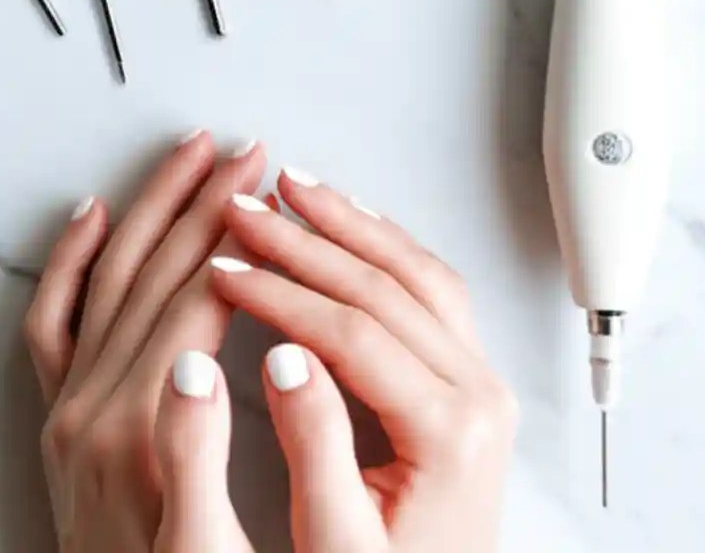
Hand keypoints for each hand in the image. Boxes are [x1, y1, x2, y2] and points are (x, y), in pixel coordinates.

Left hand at [22, 131, 265, 551]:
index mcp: (137, 425)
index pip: (196, 299)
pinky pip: (53, 318)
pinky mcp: (59, 412)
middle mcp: (91, 401)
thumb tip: (201, 362)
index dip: (238, 233)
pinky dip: (70, 260)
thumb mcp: (202, 544)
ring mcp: (68, 402)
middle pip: (155, 270)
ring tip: (186, 155)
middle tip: (245, 148)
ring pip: (109, 276)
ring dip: (150, 208)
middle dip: (204, 200)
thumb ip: (198, 453)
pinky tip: (90, 216)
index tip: (271, 182)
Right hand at [211, 167, 519, 552]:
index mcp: (450, 432)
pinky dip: (388, 246)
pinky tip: (352, 221)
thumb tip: (283, 354)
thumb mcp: (338, 540)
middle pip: (388, 289)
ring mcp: (481, 383)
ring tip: (295, 188)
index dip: (280, 294)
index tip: (223, 268)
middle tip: (247, 206)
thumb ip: (315, 445)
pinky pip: (435, 291)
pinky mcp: (471, 381)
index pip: (355, 334)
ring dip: (353, 225)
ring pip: (418, 275)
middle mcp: (479, 395)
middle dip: (309, 240)